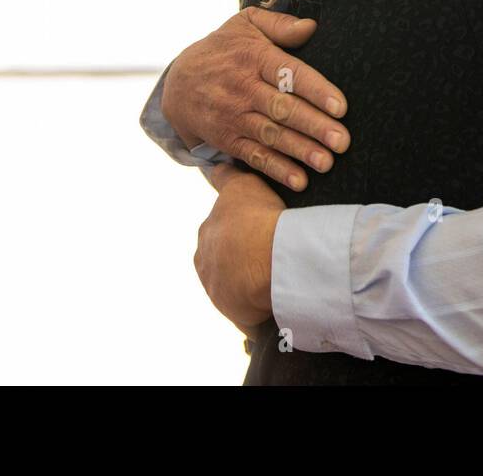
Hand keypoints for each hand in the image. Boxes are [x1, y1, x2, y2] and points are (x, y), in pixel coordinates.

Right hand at [162, 7, 350, 190]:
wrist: (178, 82)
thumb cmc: (224, 49)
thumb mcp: (245, 25)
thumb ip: (280, 25)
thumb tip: (312, 27)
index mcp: (254, 57)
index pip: (290, 73)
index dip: (316, 91)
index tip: (341, 107)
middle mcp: (243, 87)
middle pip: (283, 108)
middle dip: (314, 126)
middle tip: (342, 142)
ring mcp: (233, 115)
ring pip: (271, 135)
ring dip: (300, 151)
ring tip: (326, 162)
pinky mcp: (226, 139)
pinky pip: (254, 156)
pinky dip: (276, 170)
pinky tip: (299, 181)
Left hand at [194, 163, 284, 337]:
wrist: (270, 257)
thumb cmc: (258, 217)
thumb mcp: (241, 185)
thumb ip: (228, 178)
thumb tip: (216, 167)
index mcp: (205, 236)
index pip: (219, 235)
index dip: (238, 234)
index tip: (255, 234)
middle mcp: (205, 264)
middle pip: (226, 263)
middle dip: (242, 261)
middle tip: (271, 256)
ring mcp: (219, 292)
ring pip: (237, 288)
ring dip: (251, 286)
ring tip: (277, 280)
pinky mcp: (236, 315)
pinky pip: (250, 314)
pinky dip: (261, 311)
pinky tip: (277, 303)